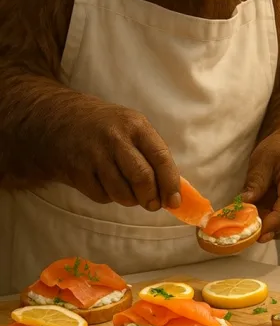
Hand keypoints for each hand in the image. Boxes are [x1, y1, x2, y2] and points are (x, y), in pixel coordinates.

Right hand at [55, 102, 179, 210]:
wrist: (59, 120)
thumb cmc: (105, 127)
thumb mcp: (131, 127)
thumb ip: (151, 153)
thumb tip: (173, 189)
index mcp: (135, 125)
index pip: (160, 157)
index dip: (170, 183)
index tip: (174, 201)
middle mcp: (115, 138)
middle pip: (142, 177)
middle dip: (151, 198)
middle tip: (153, 204)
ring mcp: (94, 155)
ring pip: (122, 192)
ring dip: (130, 200)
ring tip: (129, 192)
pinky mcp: (77, 171)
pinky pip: (102, 196)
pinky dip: (109, 197)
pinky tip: (105, 184)